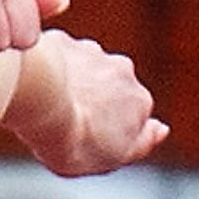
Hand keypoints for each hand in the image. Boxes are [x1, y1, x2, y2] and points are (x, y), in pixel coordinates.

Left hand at [12, 32, 168, 173]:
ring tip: (50, 102)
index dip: (112, 126)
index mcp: (141, 101)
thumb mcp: (115, 158)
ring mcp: (92, 52)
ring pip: (86, 65)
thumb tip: (160, 130)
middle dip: (96, 96)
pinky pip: (58, 53)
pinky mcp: (62, 40)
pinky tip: (37, 84)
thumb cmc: (75, 139)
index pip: (134, 112)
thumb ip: (142, 142)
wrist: (40, 104)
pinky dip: (51, 66)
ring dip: (74, 78)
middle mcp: (123, 70)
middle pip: (112, 84)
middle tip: (70, 119)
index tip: (93, 136)